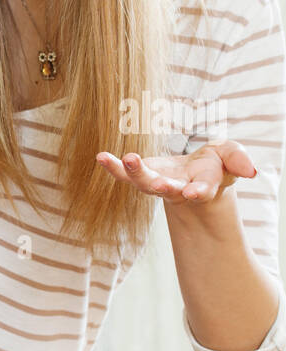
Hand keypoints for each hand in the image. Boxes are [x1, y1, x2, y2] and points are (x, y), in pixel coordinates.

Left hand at [95, 141, 255, 206]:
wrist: (193, 173)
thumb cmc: (213, 165)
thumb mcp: (230, 157)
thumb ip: (239, 161)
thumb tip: (250, 171)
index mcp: (201, 187)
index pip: (201, 190)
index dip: (198, 192)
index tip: (194, 193)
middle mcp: (176, 189)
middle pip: (167, 189)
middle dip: (162, 185)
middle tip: (157, 182)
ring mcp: (156, 184)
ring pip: (143, 182)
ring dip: (135, 172)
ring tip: (127, 159)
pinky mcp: (141, 175)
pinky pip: (124, 174)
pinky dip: (113, 167)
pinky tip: (100, 157)